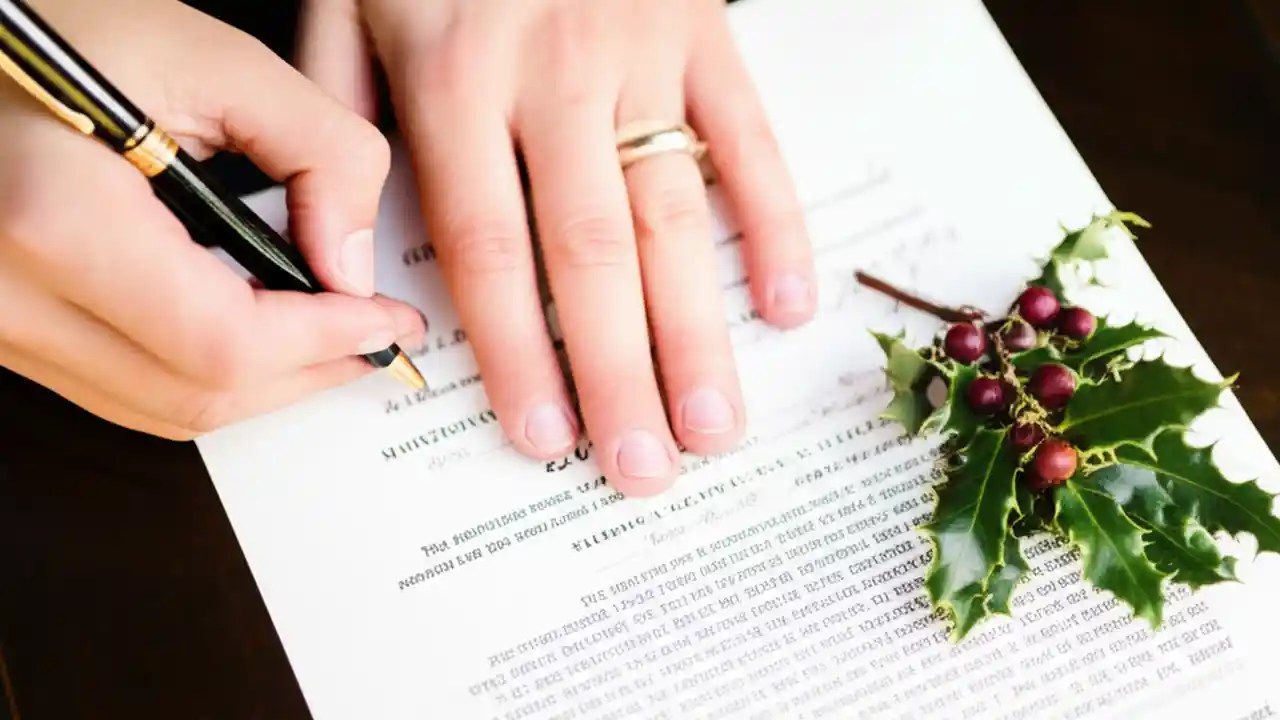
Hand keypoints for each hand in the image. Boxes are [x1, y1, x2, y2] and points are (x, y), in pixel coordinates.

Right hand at [0, 0, 424, 438]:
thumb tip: (354, 265)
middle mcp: (8, 292)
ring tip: (331, 338)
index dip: (327, 341)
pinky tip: (257, 331)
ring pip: (160, 408)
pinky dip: (204, 374)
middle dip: (310, 372)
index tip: (392, 320)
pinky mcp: (2, 325)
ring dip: (263, 385)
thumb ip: (316, 149)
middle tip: (378, 337)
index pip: (225, 341)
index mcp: (54, 218)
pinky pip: (119, 387)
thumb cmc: (63, 28)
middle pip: (199, 393)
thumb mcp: (208, 56)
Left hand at [300, 0, 815, 494]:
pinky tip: (787, 306)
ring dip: (699, 330)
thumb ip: (341, 135)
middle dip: (619, 372)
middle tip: (646, 469)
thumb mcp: (345, 6)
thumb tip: (345, 270)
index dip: (518, 353)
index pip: (489, 246)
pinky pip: (752, 137)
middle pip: (592, 252)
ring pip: (676, 212)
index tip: (543, 441)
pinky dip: (776, 221)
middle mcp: (555, 73)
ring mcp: (646, 50)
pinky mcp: (709, 29)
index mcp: (455, 76)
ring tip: (715, 426)